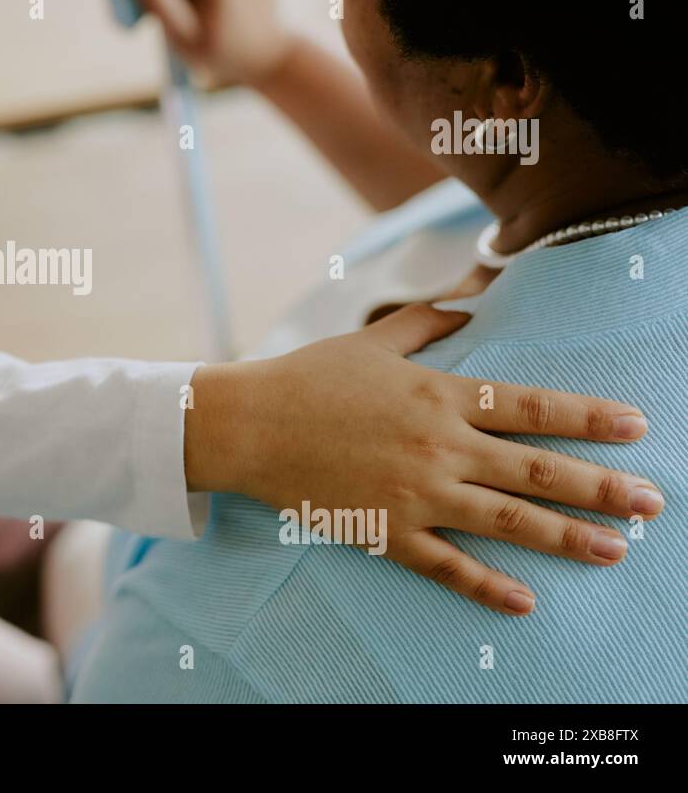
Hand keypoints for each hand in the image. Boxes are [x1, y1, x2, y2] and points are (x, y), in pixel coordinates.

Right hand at [185, 304, 661, 614]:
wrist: (248, 425)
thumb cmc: (308, 376)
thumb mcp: (373, 339)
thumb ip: (430, 318)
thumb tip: (475, 294)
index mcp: (438, 394)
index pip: (531, 407)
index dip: (588, 417)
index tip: (635, 427)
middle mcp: (438, 446)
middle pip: (536, 470)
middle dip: (601, 487)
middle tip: (652, 503)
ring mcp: (414, 493)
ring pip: (506, 521)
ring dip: (567, 537)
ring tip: (616, 550)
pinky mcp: (385, 531)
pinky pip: (446, 565)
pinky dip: (487, 585)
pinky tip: (524, 601)